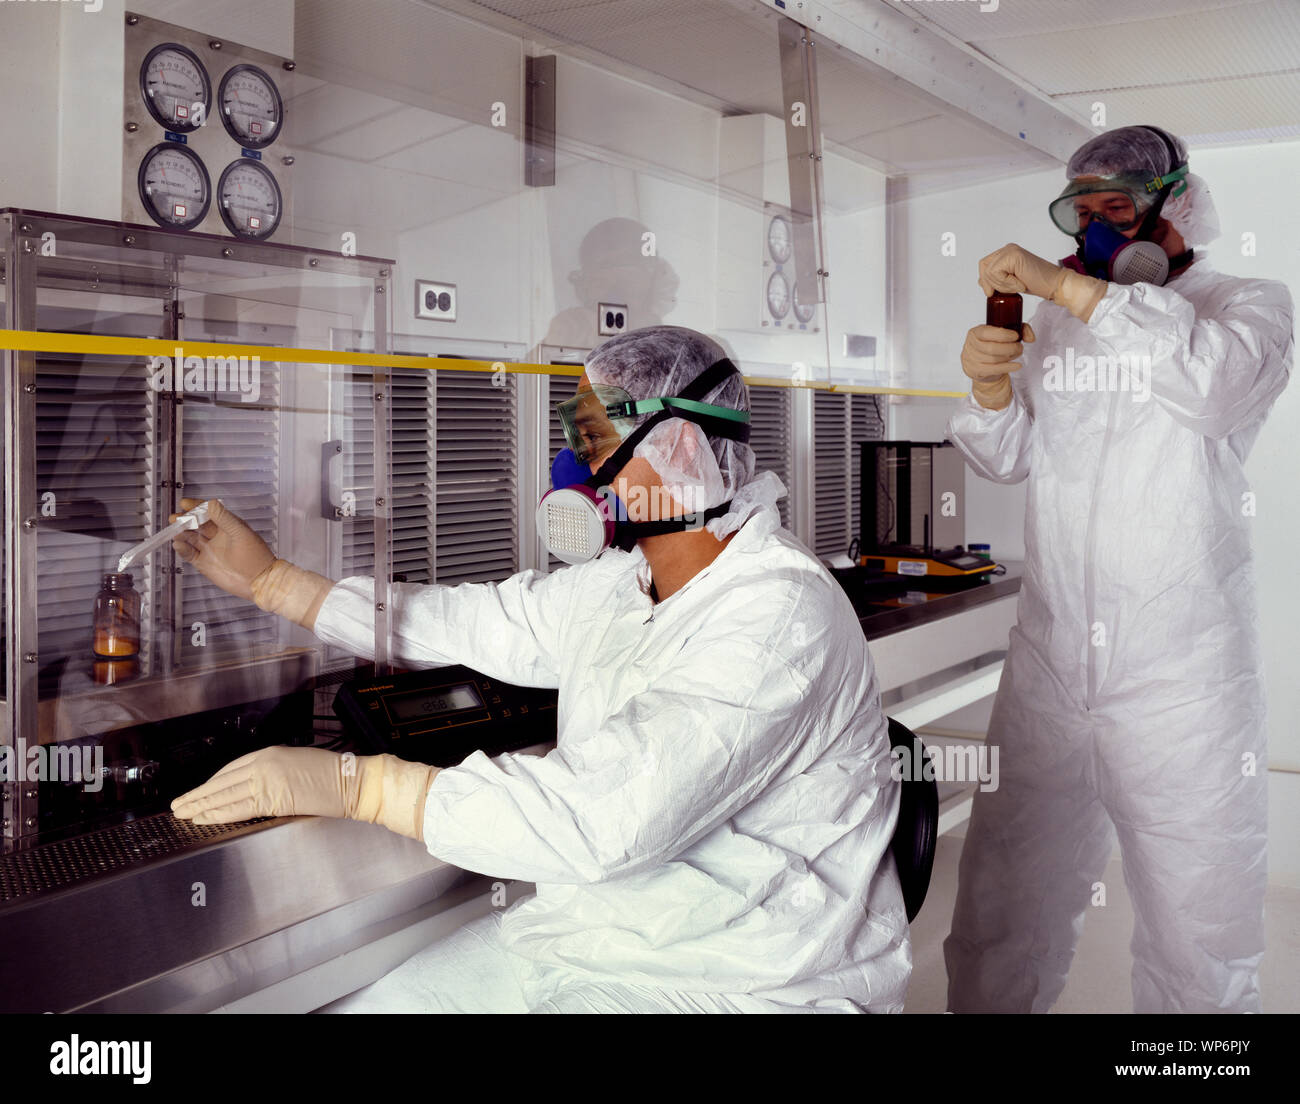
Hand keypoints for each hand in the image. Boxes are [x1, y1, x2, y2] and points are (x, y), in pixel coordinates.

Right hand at [171, 497, 273, 600]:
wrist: (258, 582)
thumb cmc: (255, 557)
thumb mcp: (240, 534)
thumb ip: (224, 519)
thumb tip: (211, 503)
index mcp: (227, 526)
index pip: (208, 512)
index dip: (196, 507)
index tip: (185, 503)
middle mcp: (217, 536)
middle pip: (196, 524)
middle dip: (185, 519)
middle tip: (175, 518)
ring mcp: (210, 549)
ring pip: (190, 538)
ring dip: (181, 533)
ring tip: (175, 531)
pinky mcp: (204, 563)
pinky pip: (189, 554)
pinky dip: (182, 549)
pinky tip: (178, 544)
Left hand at [171, 745, 347, 822]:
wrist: (350, 781)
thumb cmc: (332, 774)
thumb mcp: (297, 763)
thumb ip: (274, 771)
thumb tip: (255, 787)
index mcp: (269, 753)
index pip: (230, 769)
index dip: (211, 783)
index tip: (199, 791)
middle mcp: (264, 764)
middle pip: (221, 782)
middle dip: (198, 794)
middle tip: (179, 804)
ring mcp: (266, 781)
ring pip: (224, 796)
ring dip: (201, 805)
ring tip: (184, 813)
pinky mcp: (272, 799)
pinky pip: (238, 808)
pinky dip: (217, 814)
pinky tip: (204, 819)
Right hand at [961, 323, 1035, 410]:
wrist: (980, 363)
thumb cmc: (992, 345)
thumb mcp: (1004, 333)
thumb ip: (1020, 330)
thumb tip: (1030, 338)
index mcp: (975, 332)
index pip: (987, 333)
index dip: (1004, 335)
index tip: (1015, 336)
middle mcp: (971, 345)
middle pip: (992, 348)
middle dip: (1010, 348)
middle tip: (1019, 347)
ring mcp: (971, 359)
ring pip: (993, 359)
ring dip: (1009, 357)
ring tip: (1016, 354)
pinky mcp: (975, 371)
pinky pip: (994, 370)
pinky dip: (1008, 367)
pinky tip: (1016, 365)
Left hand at [978, 243, 1063, 300]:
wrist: (1054, 285)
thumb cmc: (1036, 283)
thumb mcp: (1009, 283)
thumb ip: (996, 278)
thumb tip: (980, 280)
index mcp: (1005, 253)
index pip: (983, 265)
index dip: (985, 281)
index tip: (995, 292)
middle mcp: (1007, 249)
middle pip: (983, 267)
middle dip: (992, 283)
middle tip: (1010, 288)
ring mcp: (1010, 250)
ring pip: (989, 272)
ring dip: (1002, 285)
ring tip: (1018, 285)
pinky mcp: (1014, 255)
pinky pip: (996, 273)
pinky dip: (1007, 283)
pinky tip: (1020, 283)